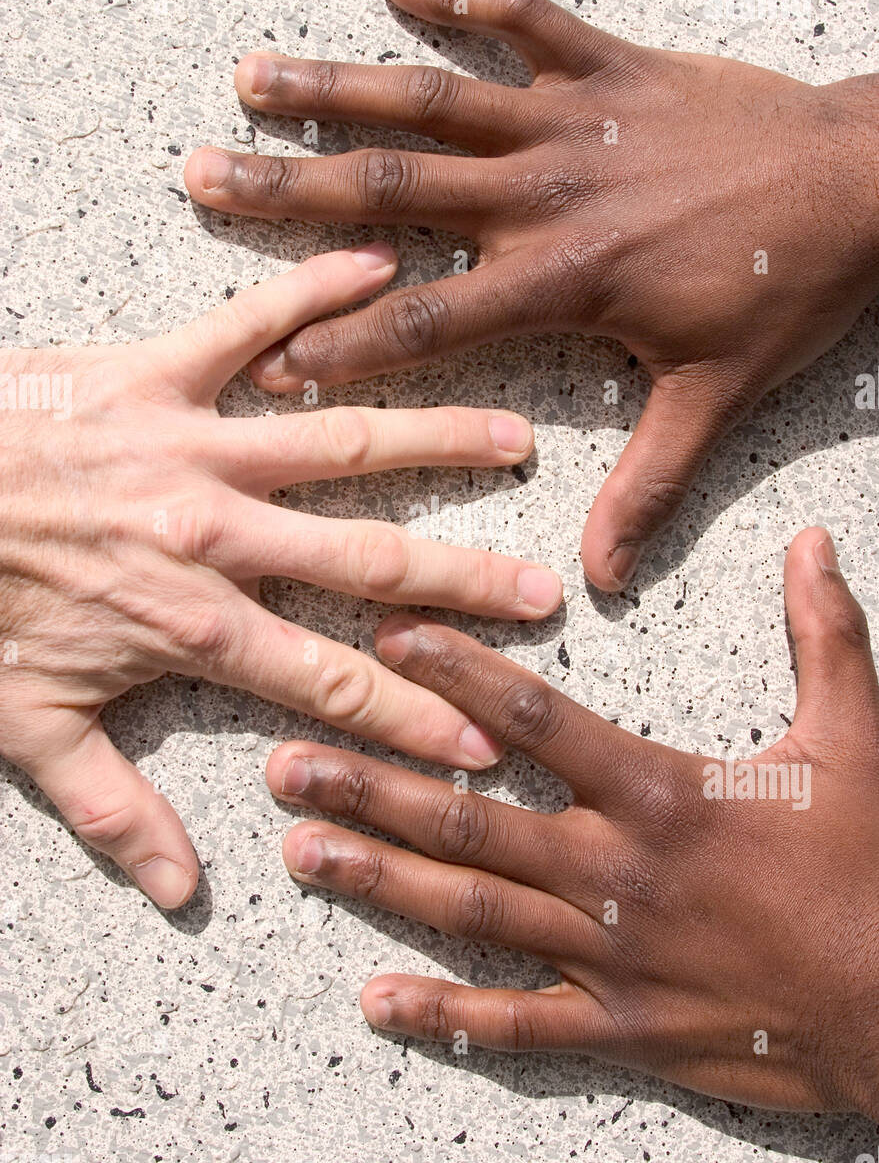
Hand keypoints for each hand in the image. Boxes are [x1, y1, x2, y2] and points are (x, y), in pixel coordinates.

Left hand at [0, 244, 563, 908]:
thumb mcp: (28, 727)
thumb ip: (114, 808)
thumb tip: (181, 891)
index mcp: (193, 626)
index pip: (333, 684)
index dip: (415, 719)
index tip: (485, 740)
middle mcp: (217, 536)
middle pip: (370, 561)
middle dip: (465, 583)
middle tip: (543, 592)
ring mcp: (192, 447)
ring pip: (342, 442)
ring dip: (436, 440)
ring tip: (514, 440)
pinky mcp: (152, 372)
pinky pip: (248, 325)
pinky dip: (313, 293)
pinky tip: (378, 271)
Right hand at [184, 0, 878, 591]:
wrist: (865, 182)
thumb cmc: (787, 289)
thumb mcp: (716, 397)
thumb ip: (650, 484)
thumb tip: (605, 576)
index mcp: (565, 280)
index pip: (430, 319)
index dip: (347, 342)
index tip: (269, 357)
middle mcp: (549, 194)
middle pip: (397, 195)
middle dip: (292, 189)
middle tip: (205, 176)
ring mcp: (575, 121)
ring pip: (438, 99)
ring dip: (341, 87)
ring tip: (255, 76)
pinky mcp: (611, 67)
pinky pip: (526, 21)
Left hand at [271, 528, 878, 1132]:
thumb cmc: (877, 873)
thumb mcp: (858, 739)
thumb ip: (823, 636)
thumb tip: (812, 544)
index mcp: (661, 793)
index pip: (535, 719)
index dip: (454, 673)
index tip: (386, 638)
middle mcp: (614, 871)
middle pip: (469, 818)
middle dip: (370, 785)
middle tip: (287, 761)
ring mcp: (606, 956)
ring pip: (470, 910)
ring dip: (380, 878)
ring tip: (302, 851)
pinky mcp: (618, 1027)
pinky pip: (515, 1025)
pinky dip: (444, 1015)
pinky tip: (377, 1003)